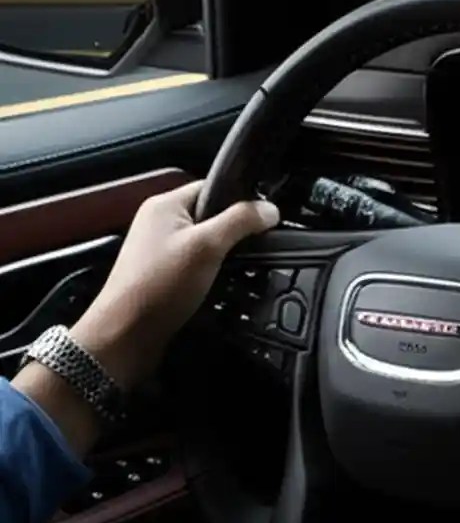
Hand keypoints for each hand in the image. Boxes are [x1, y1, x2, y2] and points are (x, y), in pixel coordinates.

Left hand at [15, 181, 277, 453]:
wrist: (126, 335)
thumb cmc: (158, 286)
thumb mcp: (208, 246)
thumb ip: (241, 221)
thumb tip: (270, 208)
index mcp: (165, 205)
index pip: (213, 187)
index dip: (240, 200)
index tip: (263, 220)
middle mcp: (160, 223)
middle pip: (212, 215)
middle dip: (234, 232)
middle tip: (252, 248)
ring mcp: (160, 250)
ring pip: (207, 242)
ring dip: (224, 255)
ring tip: (237, 269)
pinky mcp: (164, 275)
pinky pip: (198, 264)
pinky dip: (213, 273)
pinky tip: (220, 285)